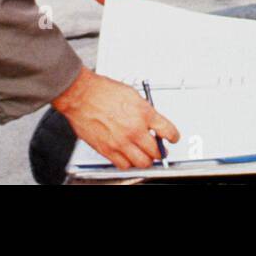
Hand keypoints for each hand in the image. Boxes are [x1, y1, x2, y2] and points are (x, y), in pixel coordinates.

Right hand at [53, 67, 179, 169]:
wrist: (82, 95)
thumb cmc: (103, 91)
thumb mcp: (133, 95)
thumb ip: (145, 110)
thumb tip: (151, 121)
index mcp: (144, 113)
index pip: (168, 131)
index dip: (173, 137)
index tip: (173, 139)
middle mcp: (134, 130)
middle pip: (156, 152)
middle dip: (159, 152)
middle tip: (158, 150)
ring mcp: (120, 142)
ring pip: (141, 162)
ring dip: (145, 160)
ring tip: (144, 155)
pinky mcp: (107, 150)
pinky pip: (123, 165)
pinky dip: (128, 163)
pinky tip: (128, 157)